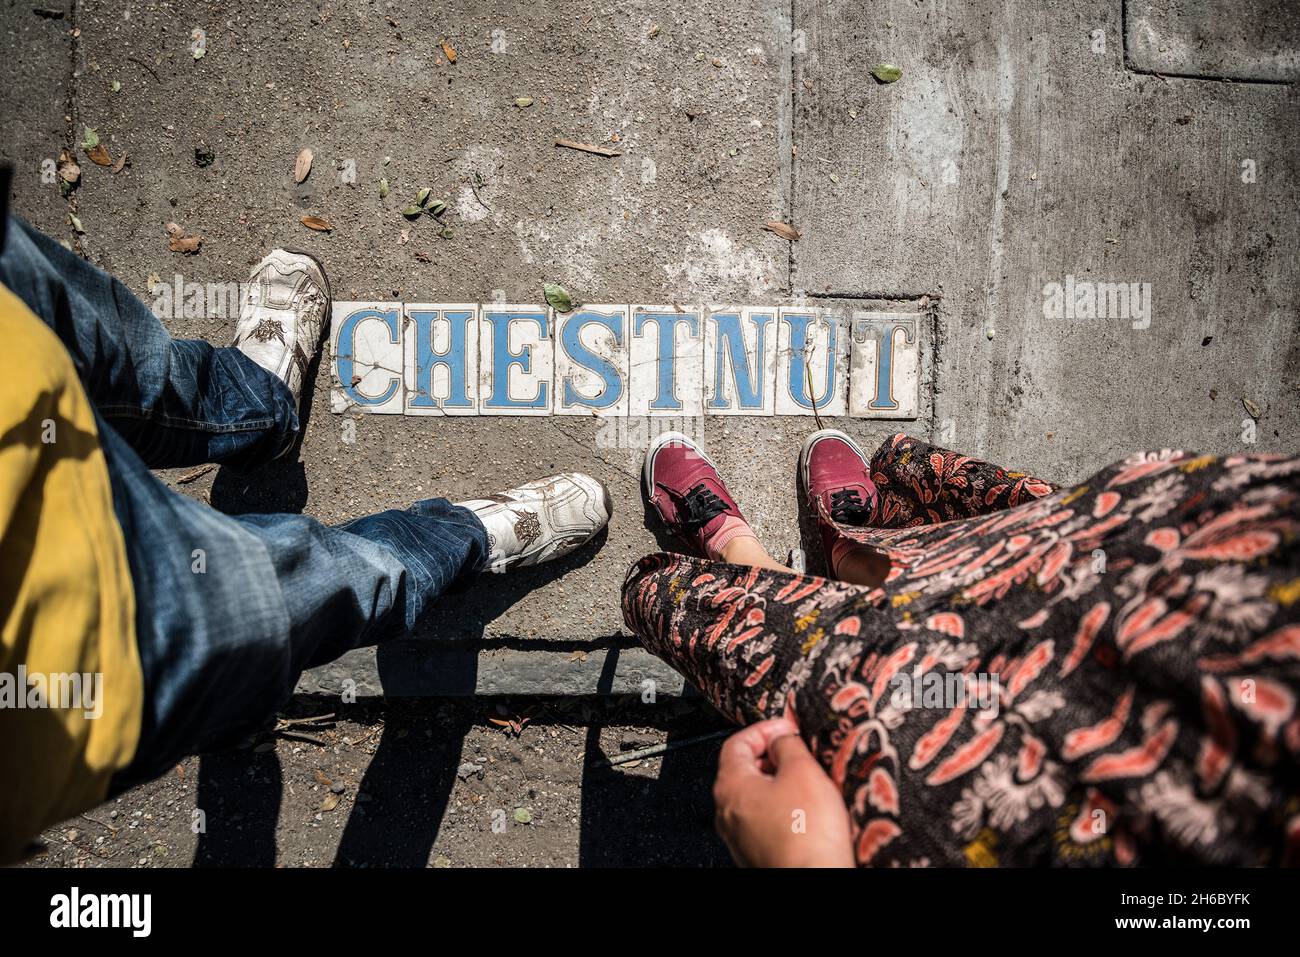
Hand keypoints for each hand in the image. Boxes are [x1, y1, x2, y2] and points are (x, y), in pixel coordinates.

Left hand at [712, 715, 854, 867]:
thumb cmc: (806, 834)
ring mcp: (740, 836)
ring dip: (779, 783)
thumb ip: (787, 745)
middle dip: (772, 756)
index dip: (764, 729)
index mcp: (730, 786)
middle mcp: (727, 812)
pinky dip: (782, 808)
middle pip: (743, 770)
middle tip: (799, 751)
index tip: (786, 727)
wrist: (813, 881)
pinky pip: (766, 821)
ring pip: (756, 797)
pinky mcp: (757, 854)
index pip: (736, 742)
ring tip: (807, 781)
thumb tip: (781, 738)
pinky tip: (805, 812)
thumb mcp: (803, 771)